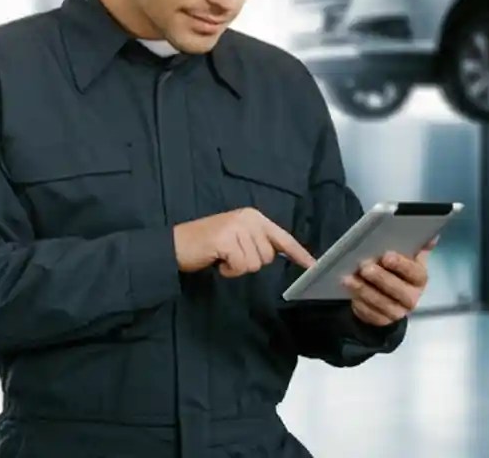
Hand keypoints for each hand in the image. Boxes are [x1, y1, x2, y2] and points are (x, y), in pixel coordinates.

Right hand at [173, 207, 315, 277]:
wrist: (175, 245)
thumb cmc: (207, 245)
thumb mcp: (237, 237)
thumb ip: (258, 242)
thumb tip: (280, 254)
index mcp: (254, 217)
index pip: (282, 238)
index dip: (298, 253)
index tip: (313, 265)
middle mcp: (249, 218)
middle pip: (268, 257)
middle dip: (249, 262)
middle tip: (230, 255)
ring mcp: (237, 227)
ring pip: (255, 264)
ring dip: (237, 267)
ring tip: (222, 256)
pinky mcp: (226, 240)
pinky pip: (240, 267)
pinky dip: (228, 270)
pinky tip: (217, 260)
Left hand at [342, 237, 436, 326]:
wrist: (392, 297)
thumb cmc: (399, 271)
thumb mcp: (411, 258)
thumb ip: (419, 246)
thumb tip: (432, 235)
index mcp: (420, 279)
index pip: (414, 272)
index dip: (401, 265)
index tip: (386, 256)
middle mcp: (412, 298)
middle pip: (397, 289)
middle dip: (380, 277)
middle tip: (364, 267)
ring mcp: (397, 312)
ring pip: (381, 302)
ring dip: (364, 290)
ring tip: (349, 278)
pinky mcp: (382, 321)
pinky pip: (370, 313)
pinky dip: (360, 303)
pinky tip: (351, 294)